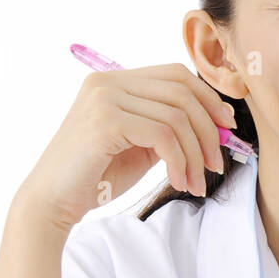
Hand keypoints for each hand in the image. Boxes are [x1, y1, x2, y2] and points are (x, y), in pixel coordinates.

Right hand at [19, 62, 238, 231]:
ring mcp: (104, 98)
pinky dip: (180, 161)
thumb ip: (167, 128)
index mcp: (114, 80)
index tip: (226, 126)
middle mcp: (107, 82)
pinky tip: (179, 181)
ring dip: (195, 154)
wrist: (52, 202)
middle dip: (208, 129)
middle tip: (216, 163)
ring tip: (195, 183)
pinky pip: (164, 135)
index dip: (208, 98)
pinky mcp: (105, 121)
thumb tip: (215, 125)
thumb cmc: (96, 177)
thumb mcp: (140, 146)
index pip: (175, 75)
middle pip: (181, 92)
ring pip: (177, 117)